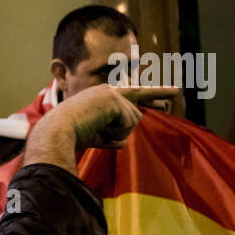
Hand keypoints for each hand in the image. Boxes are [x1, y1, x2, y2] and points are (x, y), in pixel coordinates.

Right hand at [61, 84, 179, 149]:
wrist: (56, 131)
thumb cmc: (68, 137)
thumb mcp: (91, 136)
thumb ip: (108, 138)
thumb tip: (123, 144)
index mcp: (98, 98)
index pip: (125, 95)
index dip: (143, 93)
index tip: (160, 91)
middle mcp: (106, 92)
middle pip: (140, 93)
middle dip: (160, 92)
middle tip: (178, 91)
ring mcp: (112, 95)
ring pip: (132, 120)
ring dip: (117, 132)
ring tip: (97, 131)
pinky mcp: (115, 101)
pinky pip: (128, 124)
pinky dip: (115, 132)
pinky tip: (99, 129)